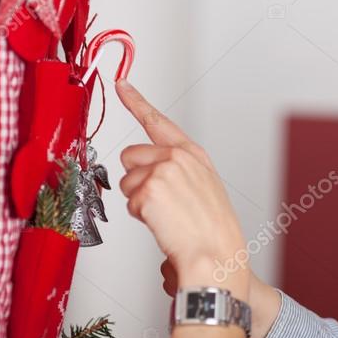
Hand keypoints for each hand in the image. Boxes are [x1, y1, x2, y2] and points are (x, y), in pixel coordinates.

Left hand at [115, 79, 247, 295]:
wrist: (215, 254)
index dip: (137, 101)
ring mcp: (163, 171)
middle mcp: (178, 156)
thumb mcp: (202, 187)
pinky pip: (128, 202)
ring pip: (126, 180)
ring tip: (165, 214)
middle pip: (131, 156)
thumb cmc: (212, 229)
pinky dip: (140, 215)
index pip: (159, 121)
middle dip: (136, 178)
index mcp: (193, 154)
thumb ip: (177, 169)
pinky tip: (163, 222)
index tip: (122, 84)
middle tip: (160, 201)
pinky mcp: (148, 190)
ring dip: (137, 199)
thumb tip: (147, 170)